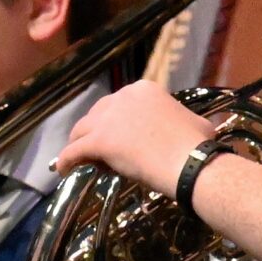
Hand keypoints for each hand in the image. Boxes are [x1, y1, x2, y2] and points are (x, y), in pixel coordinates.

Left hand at [51, 80, 214, 195]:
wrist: (191, 163)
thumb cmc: (198, 145)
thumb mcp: (194, 123)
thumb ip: (184, 121)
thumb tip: (198, 128)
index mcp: (144, 90)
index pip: (118, 105)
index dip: (116, 123)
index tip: (121, 140)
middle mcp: (122, 97)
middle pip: (96, 115)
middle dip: (96, 132)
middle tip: (102, 152)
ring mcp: (108, 119)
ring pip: (81, 131)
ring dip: (80, 145)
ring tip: (83, 161)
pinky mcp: (99, 141)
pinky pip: (73, 151)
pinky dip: (66, 161)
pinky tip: (64, 170)